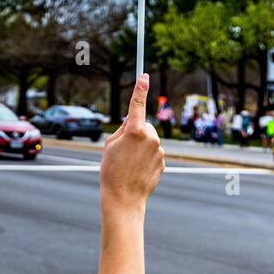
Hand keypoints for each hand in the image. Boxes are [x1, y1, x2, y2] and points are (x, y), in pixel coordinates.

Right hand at [100, 74, 163, 210]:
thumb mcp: (110, 144)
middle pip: (143, 126)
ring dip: (141, 147)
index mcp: (135, 130)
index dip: (140, 88)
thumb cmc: (111, 170)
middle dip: (134, 133)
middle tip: (122, 151)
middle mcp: (151, 137)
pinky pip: (154, 153)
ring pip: (149, 140)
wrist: (123, 196)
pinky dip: (146, 159)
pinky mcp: (163, 161)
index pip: (137, 104)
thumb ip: (124, 130)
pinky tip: (137, 170)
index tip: (144, 76)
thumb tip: (135, 124)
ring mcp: (159, 150)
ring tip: (129, 164)